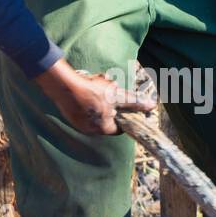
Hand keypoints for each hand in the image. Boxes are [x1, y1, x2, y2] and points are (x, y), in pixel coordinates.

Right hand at [35, 58, 155, 134]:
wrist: (64, 86)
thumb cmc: (92, 91)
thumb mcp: (116, 95)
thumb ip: (133, 102)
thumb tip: (152, 106)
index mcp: (103, 128)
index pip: (119, 128)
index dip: (123, 115)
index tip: (122, 105)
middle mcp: (91, 130)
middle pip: (106, 120)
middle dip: (110, 106)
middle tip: (109, 92)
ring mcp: (78, 124)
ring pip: (95, 114)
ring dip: (99, 102)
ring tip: (98, 86)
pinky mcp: (70, 116)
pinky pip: (83, 110)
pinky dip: (86, 101)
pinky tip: (86, 88)